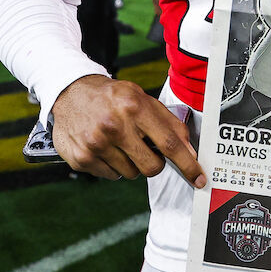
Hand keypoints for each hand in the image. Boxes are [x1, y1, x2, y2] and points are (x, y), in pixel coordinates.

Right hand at [51, 74, 205, 185]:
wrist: (71, 93)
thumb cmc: (114, 97)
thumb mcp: (142, 98)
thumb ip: (168, 123)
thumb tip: (190, 151)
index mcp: (134, 107)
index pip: (168, 142)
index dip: (187, 163)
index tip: (199, 178)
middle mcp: (115, 126)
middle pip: (152, 167)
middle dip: (156, 163)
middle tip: (146, 148)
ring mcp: (96, 144)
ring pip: (132, 174)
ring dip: (132, 162)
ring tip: (121, 142)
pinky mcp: (82, 159)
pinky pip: (112, 176)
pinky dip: (114, 165)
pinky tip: (106, 147)